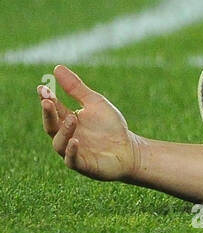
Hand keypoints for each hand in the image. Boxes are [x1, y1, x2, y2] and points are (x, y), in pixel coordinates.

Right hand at [39, 65, 142, 181]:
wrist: (130, 150)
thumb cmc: (111, 127)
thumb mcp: (95, 103)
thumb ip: (76, 88)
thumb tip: (56, 67)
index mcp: (67, 120)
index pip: (53, 109)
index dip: (47, 99)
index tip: (42, 88)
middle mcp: (66, 136)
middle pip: (51, 125)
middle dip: (48, 113)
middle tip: (47, 101)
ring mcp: (72, 151)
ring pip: (58, 143)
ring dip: (63, 131)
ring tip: (72, 118)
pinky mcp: (83, 165)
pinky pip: (72, 160)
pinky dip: (72, 151)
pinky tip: (76, 141)